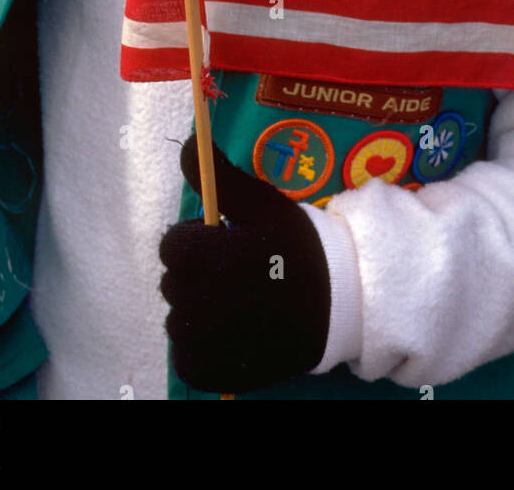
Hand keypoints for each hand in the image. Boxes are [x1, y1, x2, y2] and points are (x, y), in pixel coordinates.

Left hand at [159, 136, 330, 393]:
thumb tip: (191, 139)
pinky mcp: (217, 374)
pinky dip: (200, 348)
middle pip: (172, 282)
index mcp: (219, 257)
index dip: (195, 239)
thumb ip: (222, 177)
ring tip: (234, 303)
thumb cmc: (300, 250)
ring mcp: (212, 344)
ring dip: (196, 309)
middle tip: (233, 271)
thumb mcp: (266, 205)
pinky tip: (229, 333)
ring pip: (177, 320)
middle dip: (195, 273)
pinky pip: (186, 359)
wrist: (341, 308)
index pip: (173, 245)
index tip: (223, 241)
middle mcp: (209, 303)